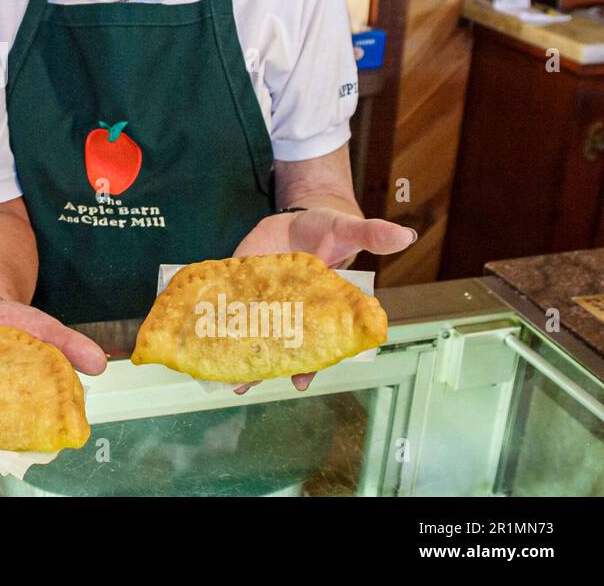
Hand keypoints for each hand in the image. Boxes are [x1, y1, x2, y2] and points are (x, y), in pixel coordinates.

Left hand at [230, 208, 414, 394]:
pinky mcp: (240, 284)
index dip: (310, 364)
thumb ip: (372, 234)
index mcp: (319, 310)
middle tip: (245, 385)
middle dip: (264, 367)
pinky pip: (226, 306)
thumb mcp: (348, 229)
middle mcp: (289, 312)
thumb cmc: (327, 230)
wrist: (296, 217)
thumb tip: (405, 234)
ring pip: (248, 333)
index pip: (316, 345)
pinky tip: (198, 335)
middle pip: (277, 346)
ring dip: (235, 352)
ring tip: (219, 374)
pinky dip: (213, 320)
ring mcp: (262, 301)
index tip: (301, 382)